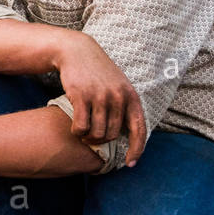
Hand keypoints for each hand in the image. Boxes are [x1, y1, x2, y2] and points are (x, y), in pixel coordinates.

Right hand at [53, 31, 146, 165]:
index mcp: (131, 96)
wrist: (76, 52)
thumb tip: (129, 134)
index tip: (130, 163)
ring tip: (83, 133)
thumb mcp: (118, 85)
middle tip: (92, 138)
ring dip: (88, 138)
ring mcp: (100, 97)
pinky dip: (77, 132)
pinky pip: (81, 127)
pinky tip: (74, 128)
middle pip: (112, 135)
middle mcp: (118, 97)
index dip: (137, 149)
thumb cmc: (97, 72)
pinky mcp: (81, 97)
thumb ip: (124, 106)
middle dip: (101, 141)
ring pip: (96, 133)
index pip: (139, 129)